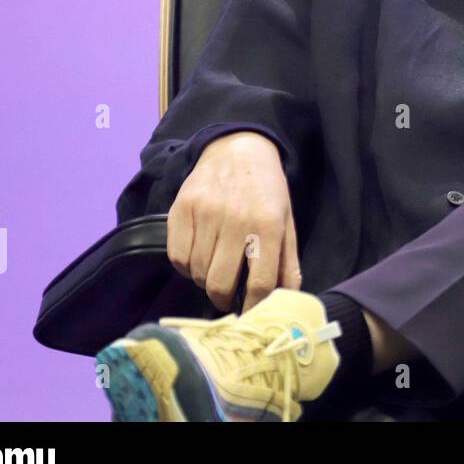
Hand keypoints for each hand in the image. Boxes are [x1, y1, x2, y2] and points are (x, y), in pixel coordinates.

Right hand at [166, 130, 302, 312]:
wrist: (237, 149)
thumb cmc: (266, 191)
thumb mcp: (286, 222)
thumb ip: (287, 263)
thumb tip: (286, 300)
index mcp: (267, 226)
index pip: (259, 284)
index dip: (254, 307)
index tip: (249, 314)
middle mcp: (235, 221)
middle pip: (220, 284)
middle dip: (224, 299)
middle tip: (228, 296)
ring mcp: (205, 214)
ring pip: (196, 273)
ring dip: (205, 280)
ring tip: (215, 269)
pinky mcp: (180, 210)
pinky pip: (176, 258)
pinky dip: (185, 266)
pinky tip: (198, 256)